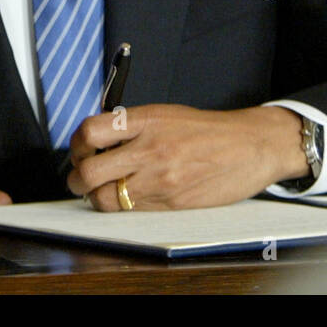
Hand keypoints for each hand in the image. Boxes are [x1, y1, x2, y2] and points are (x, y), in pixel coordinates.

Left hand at [65, 104, 308, 210]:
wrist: (250, 146)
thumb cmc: (207, 130)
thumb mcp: (165, 114)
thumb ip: (130, 126)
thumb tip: (95, 141)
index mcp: (146, 121)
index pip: (90, 131)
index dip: (76, 145)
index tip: (81, 150)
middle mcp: (149, 149)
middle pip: (89, 172)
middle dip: (76, 179)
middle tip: (80, 179)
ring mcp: (159, 179)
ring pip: (105, 199)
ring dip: (96, 198)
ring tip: (103, 191)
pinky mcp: (170, 203)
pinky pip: (130, 211)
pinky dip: (122, 207)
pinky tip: (129, 197)